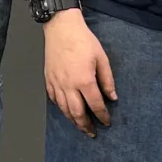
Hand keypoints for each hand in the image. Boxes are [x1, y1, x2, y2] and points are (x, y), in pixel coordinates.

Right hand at [43, 11, 114, 134]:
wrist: (61, 28)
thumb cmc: (83, 41)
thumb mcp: (102, 58)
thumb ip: (107, 80)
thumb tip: (112, 97)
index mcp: (84, 81)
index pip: (95, 105)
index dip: (102, 116)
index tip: (107, 122)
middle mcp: (68, 86)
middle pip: (77, 113)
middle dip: (86, 125)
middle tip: (92, 133)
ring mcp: (56, 84)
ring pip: (64, 109)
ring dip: (72, 120)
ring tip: (80, 126)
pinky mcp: (48, 79)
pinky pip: (54, 99)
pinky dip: (61, 108)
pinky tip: (66, 111)